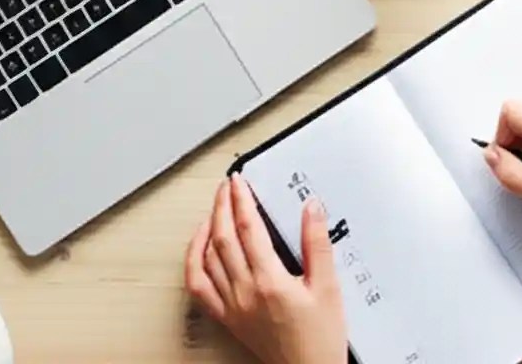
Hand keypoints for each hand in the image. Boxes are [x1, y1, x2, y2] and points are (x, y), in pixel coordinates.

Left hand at [185, 174, 346, 363]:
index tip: (239, 182)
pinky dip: (194, 262)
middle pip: (223, 237)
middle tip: (226, 187)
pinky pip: (199, 286)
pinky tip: (199, 249)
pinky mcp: (227, 318)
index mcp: (269, 281)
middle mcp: (245, 292)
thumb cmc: (319, 339)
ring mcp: (232, 306)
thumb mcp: (328, 287)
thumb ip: (317, 243)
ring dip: (207, 229)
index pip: (248, 228)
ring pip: (207, 258)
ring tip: (214, 211)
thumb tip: (311, 209)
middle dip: (222, 206)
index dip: (241, 199)